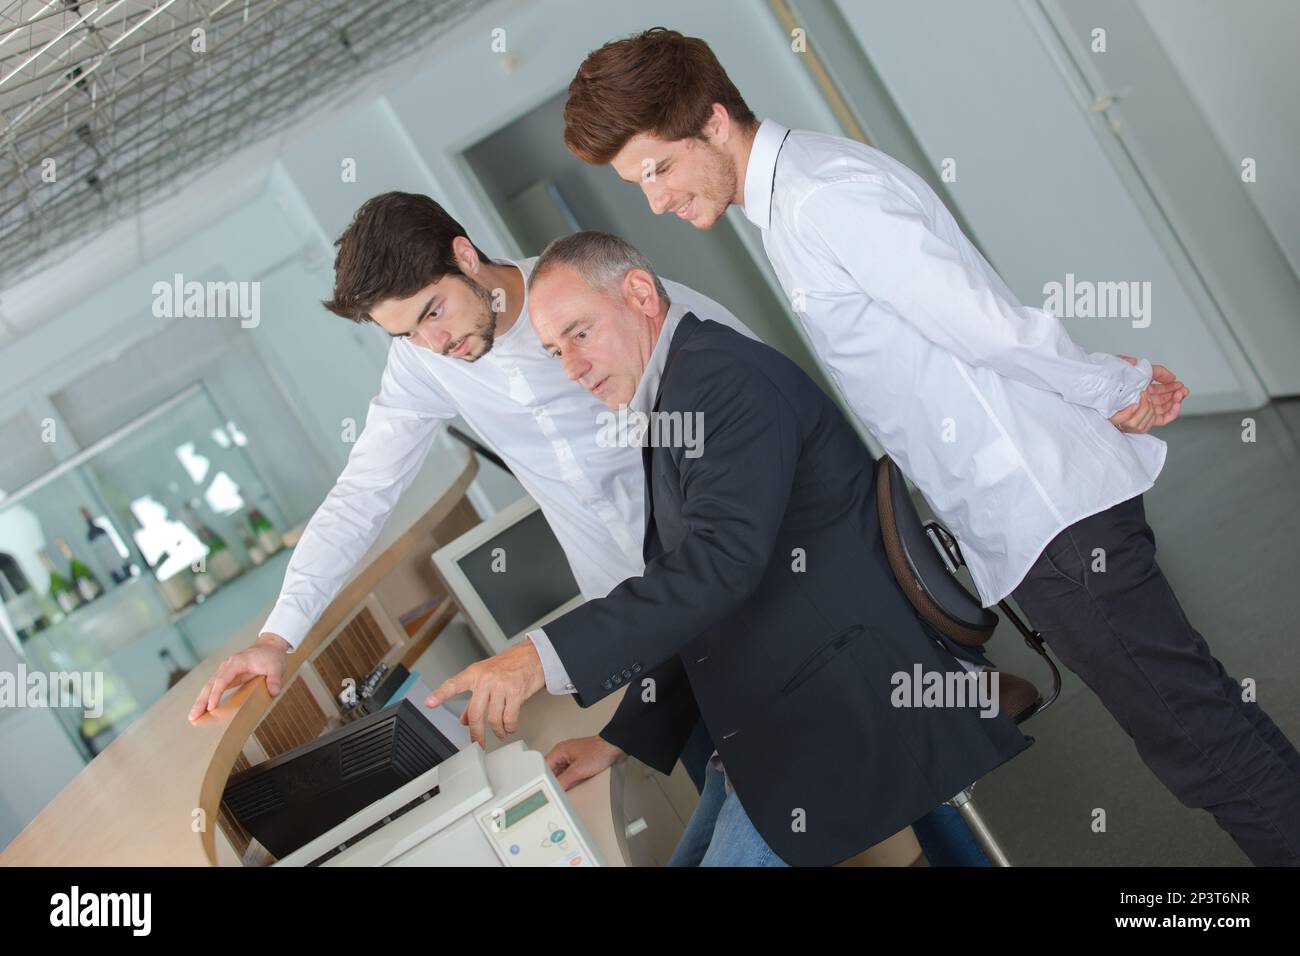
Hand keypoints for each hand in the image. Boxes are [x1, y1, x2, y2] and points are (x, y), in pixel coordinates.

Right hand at [188, 632, 289, 720]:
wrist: (269, 646)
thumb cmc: (271, 656)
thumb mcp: (277, 667)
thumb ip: (275, 680)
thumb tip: (273, 692)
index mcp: (237, 662)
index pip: (222, 680)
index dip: (216, 694)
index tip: (211, 707)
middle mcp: (227, 666)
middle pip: (210, 684)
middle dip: (201, 701)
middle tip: (193, 716)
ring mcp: (225, 670)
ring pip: (209, 686)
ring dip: (201, 701)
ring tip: (193, 716)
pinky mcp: (226, 676)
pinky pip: (214, 687)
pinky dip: (207, 698)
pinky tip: (203, 708)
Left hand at [425, 641, 545, 746]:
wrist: (533, 656)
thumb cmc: (510, 664)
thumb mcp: (486, 676)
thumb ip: (473, 698)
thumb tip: (464, 719)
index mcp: (475, 673)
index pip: (454, 684)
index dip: (440, 694)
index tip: (429, 703)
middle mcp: (486, 679)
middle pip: (476, 713)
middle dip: (476, 733)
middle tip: (478, 743)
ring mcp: (501, 685)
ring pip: (493, 718)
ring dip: (497, 730)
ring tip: (500, 733)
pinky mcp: (516, 692)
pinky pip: (509, 717)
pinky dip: (509, 727)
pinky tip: (509, 727)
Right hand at [546, 736, 626, 789]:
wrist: (615, 748)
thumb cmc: (599, 751)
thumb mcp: (578, 770)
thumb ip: (564, 780)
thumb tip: (555, 789)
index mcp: (560, 750)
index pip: (544, 766)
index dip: (544, 779)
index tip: (546, 788)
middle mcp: (565, 753)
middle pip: (552, 771)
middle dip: (554, 781)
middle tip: (555, 791)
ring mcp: (573, 758)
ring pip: (562, 772)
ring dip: (563, 781)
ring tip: (565, 788)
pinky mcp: (580, 762)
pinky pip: (570, 773)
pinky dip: (571, 780)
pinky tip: (573, 785)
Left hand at [1110, 355, 1188, 432]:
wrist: (1099, 388)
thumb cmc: (1110, 378)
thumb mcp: (1133, 366)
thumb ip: (1153, 370)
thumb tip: (1169, 375)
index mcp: (1139, 389)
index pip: (1160, 390)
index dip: (1172, 388)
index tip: (1181, 385)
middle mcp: (1141, 400)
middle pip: (1164, 400)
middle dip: (1176, 394)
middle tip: (1183, 390)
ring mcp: (1141, 410)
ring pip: (1163, 408)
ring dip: (1173, 401)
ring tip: (1178, 393)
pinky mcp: (1141, 420)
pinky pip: (1160, 420)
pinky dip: (1170, 413)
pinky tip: (1176, 404)